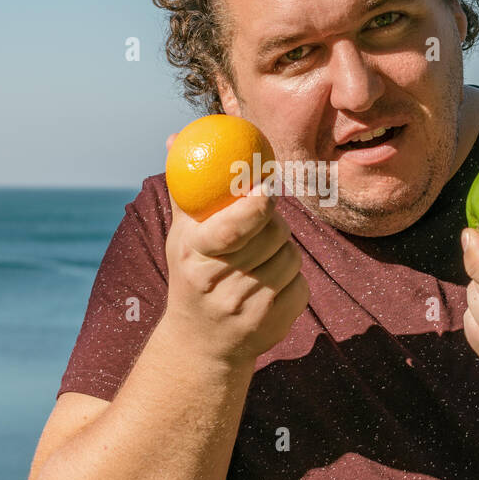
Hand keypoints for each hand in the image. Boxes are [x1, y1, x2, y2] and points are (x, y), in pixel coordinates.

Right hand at [161, 134, 309, 366]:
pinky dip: (291, 277)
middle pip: (271, 236)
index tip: (266, 188)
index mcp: (195, 257)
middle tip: (265, 219)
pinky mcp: (275, 325)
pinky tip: (270, 282)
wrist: (201, 343)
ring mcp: (249, 309)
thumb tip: (177, 137)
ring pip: (290, 257)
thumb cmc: (192, 273)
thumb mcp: (182, 236)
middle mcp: (220, 286)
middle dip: (273, 223)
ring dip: (284, 249)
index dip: (254, 207)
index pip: (232, 229)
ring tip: (262, 254)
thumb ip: (187, 189)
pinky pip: (300, 283)